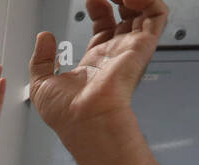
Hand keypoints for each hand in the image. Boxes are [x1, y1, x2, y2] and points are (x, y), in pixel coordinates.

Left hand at [29, 0, 165, 142]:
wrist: (83, 119)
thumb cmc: (66, 113)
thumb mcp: (41, 84)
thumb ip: (40, 59)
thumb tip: (44, 37)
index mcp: (95, 61)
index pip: (104, 27)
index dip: (98, 9)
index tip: (90, 0)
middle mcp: (115, 54)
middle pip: (126, 16)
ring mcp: (130, 48)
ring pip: (145, 12)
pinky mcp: (142, 46)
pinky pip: (157, 15)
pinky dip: (149, 1)